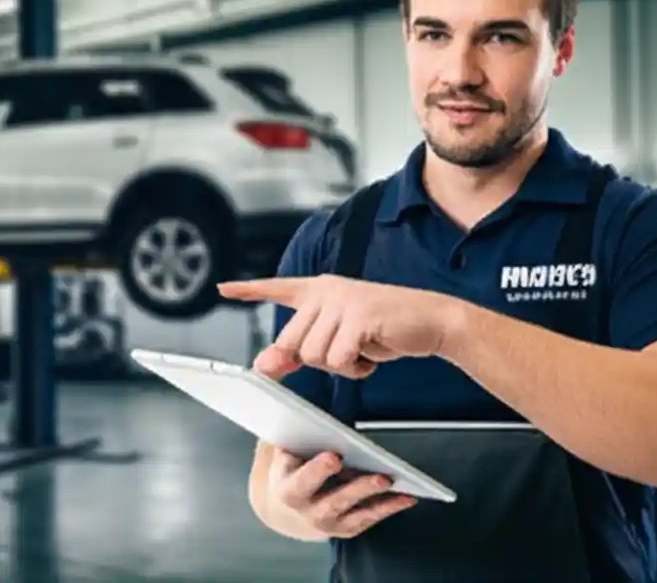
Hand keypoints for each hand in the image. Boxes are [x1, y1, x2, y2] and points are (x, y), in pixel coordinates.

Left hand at [219, 275, 461, 378]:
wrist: (433, 320)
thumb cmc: (383, 331)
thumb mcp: (337, 341)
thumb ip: (298, 351)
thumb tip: (262, 366)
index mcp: (319, 290)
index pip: (278, 288)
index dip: (249, 290)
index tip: (223, 288)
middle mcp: (325, 290)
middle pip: (291, 343)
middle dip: (316, 360)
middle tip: (348, 351)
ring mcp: (341, 301)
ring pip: (314, 356)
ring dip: (341, 366)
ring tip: (364, 348)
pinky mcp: (358, 315)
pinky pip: (337, 360)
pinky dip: (356, 369)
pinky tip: (373, 352)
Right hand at [267, 447, 417, 538]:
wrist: (284, 509)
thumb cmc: (290, 471)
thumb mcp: (285, 453)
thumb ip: (297, 439)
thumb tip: (316, 419)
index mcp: (288, 489)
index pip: (301, 481)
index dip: (317, 470)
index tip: (334, 457)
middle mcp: (307, 511)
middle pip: (334, 500)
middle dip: (357, 488)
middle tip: (379, 477)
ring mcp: (327, 523)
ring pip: (354, 512)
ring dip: (375, 497)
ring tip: (392, 481)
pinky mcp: (345, 529)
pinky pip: (369, 518)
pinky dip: (388, 508)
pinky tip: (406, 496)